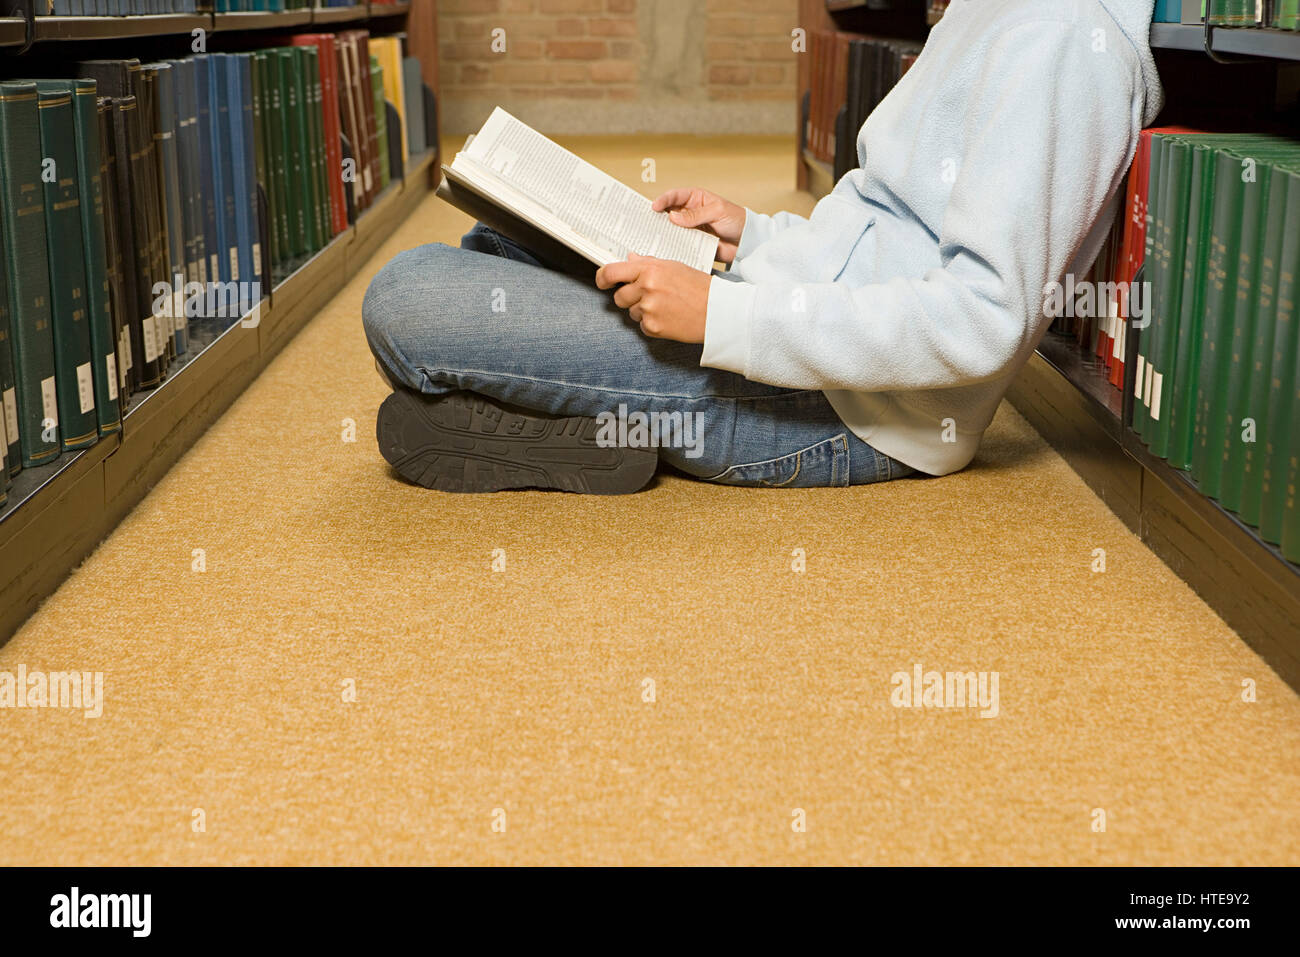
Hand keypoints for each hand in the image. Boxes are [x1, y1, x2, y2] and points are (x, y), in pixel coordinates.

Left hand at [595, 253, 710, 342]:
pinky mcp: (652, 327)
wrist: (717, 311)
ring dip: (642, 311)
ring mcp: (648, 309)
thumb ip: (648, 263)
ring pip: (631, 312)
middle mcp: (646, 288)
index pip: (612, 272)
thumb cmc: (699, 287)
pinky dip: (652, 323)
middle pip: (619, 297)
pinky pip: (642, 326)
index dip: (603, 278)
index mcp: (650, 269)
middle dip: (628, 298)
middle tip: (647, 297)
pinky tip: (669, 317)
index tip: (602, 282)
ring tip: (665, 307)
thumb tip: (629, 258)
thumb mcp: (674, 267)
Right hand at [652, 187, 746, 263]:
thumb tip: (672, 216)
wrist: (747, 242)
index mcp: (696, 199)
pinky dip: (672, 246)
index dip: (663, 200)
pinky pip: (679, 244)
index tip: (654, 207)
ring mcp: (690, 229)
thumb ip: (696, 215)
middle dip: (657, 217)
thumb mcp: (717, 211)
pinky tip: (664, 249)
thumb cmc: (736, 220)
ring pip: (671, 230)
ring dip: (662, 233)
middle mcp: (690, 213)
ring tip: (651, 237)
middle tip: (645, 222)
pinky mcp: (693, 244)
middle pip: (668, 213)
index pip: (675, 196)